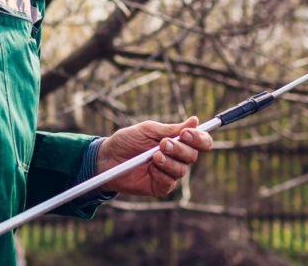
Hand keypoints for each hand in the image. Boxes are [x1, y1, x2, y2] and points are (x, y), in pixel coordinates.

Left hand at [97, 116, 213, 196]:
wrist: (107, 158)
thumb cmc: (127, 141)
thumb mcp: (148, 130)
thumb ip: (172, 129)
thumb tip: (195, 121)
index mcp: (177, 141)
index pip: (200, 142)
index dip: (199, 138)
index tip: (186, 134)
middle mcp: (176, 158)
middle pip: (192, 156)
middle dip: (180, 149)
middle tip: (163, 143)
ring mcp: (169, 173)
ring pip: (182, 170)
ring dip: (169, 161)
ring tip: (154, 156)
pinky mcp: (160, 187)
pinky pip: (170, 183)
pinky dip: (162, 175)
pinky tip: (151, 169)